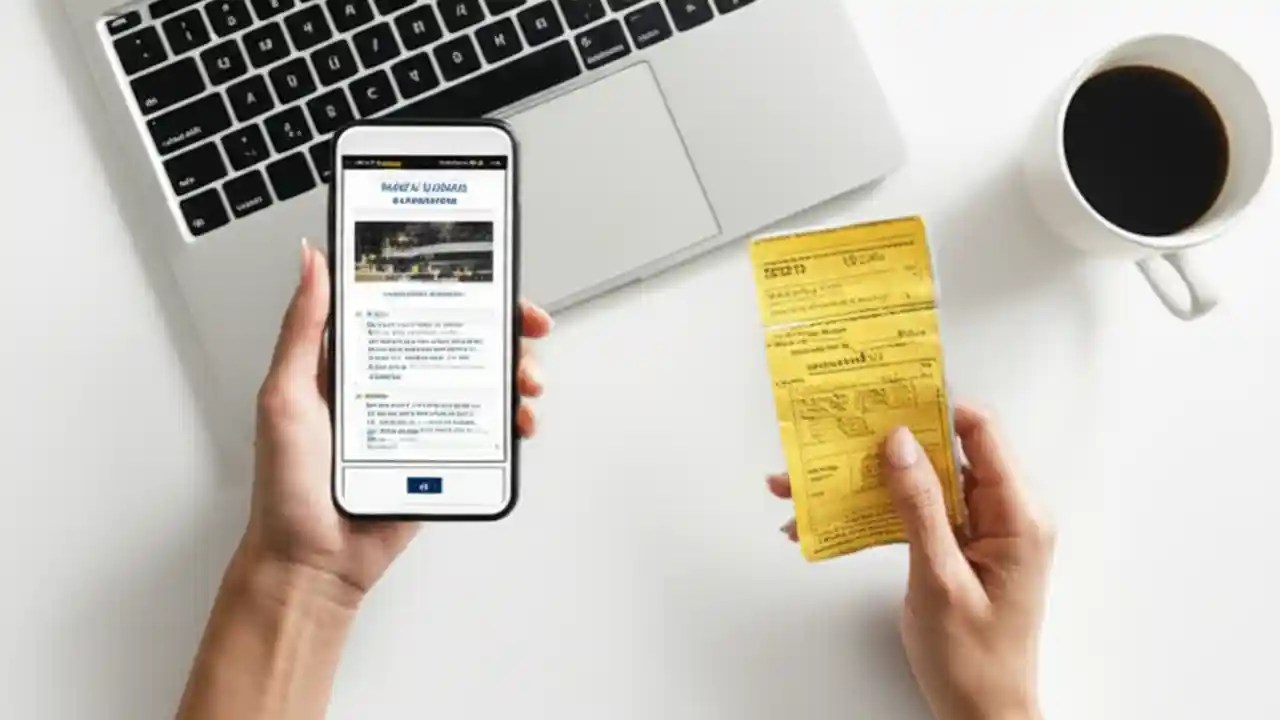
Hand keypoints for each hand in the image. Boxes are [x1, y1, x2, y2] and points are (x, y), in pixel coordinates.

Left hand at [243, 242, 553, 605]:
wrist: (313, 563)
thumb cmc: (287, 487)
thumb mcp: (284, 396)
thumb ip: (302, 328)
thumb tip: (311, 260)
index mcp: (355, 359)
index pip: (411, 303)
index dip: (452, 282)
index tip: (483, 272)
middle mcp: (394, 382)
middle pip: (461, 336)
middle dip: (505, 324)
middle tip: (526, 325)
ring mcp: (422, 418)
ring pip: (484, 380)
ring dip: (516, 372)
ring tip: (524, 382)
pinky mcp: (442, 454)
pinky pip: (487, 429)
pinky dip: (513, 420)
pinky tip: (517, 421)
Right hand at [766, 406, 1054, 719]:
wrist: (982, 715)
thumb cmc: (975, 660)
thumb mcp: (940, 579)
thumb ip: (921, 507)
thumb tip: (900, 442)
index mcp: (1017, 514)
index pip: (980, 431)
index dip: (934, 405)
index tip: (885, 391)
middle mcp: (1002, 512)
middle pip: (941, 452)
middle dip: (881, 443)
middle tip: (829, 433)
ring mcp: (979, 530)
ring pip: (918, 481)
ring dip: (863, 481)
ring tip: (805, 483)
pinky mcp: (956, 547)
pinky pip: (913, 512)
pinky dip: (871, 512)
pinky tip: (825, 518)